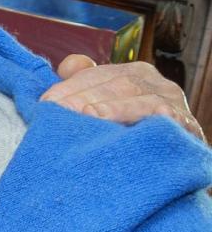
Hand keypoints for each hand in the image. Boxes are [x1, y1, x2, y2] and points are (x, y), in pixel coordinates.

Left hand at [44, 54, 201, 141]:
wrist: (168, 166)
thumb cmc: (130, 134)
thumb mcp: (108, 107)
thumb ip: (87, 84)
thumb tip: (68, 65)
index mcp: (135, 74)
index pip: (98, 74)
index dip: (70, 86)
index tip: (44, 102)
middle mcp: (157, 84)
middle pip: (118, 83)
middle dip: (84, 96)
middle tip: (56, 110)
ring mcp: (174, 103)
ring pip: (141, 98)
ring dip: (112, 107)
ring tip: (87, 115)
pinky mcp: (187, 126)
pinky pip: (166, 119)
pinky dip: (146, 121)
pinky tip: (125, 129)